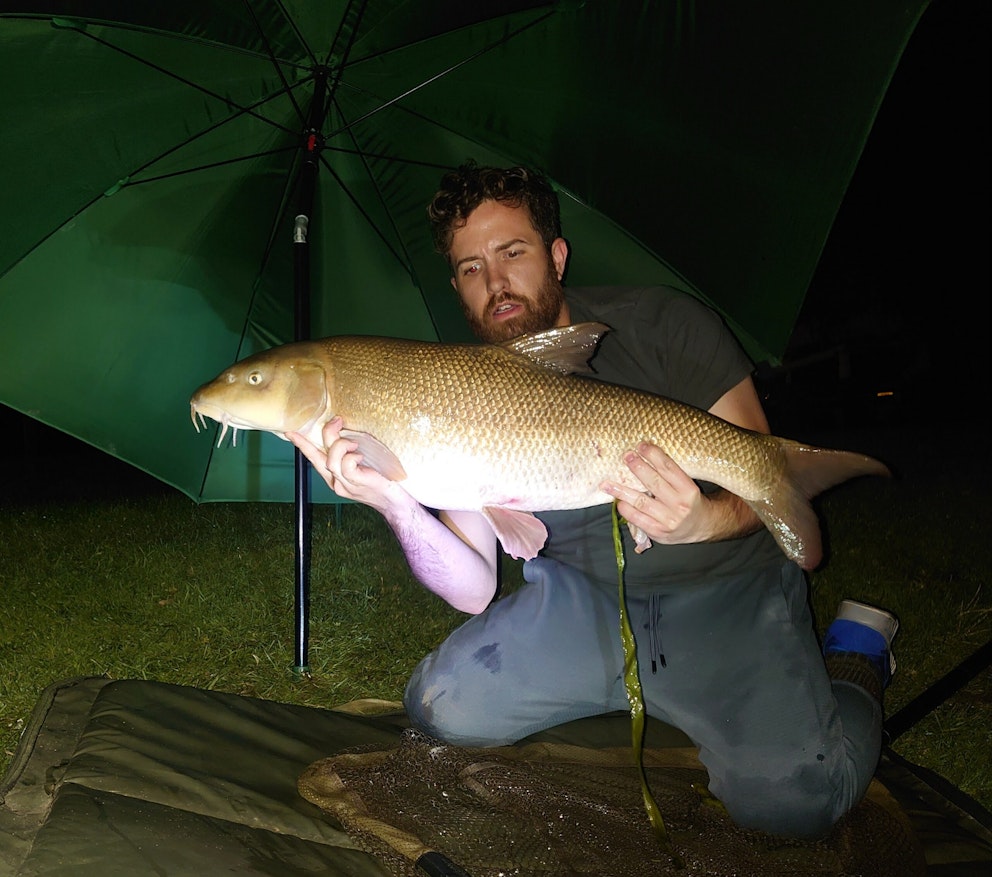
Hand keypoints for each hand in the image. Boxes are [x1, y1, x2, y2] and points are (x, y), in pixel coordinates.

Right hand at [288, 417, 404, 513]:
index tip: (290, 431)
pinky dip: (351, 456)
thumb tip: (348, 433)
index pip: (314, 459)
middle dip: (321, 436)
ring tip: (355, 444)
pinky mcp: (357, 482)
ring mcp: (345, 484)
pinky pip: (346, 465)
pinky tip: (360, 456)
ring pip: (332, 460)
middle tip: (336, 420)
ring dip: (342, 445)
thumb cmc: (382, 481)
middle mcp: (336, 482)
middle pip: (318, 457)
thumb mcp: (363, 466)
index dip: (302, 445)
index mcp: (334, 478)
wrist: (397, 503)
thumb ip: (352, 455)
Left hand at [600, 442, 711, 547]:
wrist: (701, 527)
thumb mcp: (687, 486)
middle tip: (626, 456)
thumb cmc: (689, 501)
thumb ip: (670, 475)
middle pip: (654, 482)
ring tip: (607, 484)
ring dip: (622, 491)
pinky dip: (625, 509)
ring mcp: (668, 520)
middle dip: (638, 467)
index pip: (669, 468)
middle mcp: (680, 505)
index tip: (641, 445)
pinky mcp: (658, 532)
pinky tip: (618, 502)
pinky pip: (637, 518)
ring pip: (641, 502)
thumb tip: (643, 456)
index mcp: (688, 490)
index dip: (654, 455)